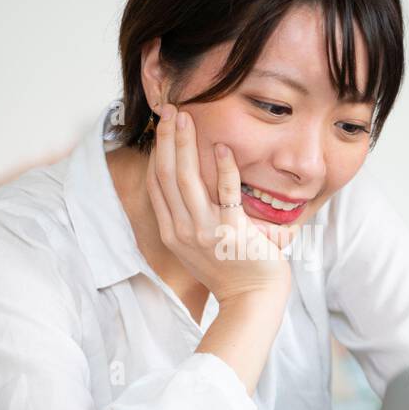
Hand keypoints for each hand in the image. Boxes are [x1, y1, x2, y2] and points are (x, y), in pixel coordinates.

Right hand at [146, 103, 299, 304]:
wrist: (252, 299)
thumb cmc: (232, 271)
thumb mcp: (198, 246)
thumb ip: (189, 219)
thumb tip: (190, 189)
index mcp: (171, 233)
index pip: (156, 185)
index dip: (156, 153)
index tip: (162, 128)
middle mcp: (181, 231)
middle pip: (166, 175)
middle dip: (166, 139)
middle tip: (170, 110)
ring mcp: (204, 231)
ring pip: (186, 179)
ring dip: (184, 144)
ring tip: (186, 117)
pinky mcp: (230, 232)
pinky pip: (226, 192)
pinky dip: (224, 167)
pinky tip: (223, 146)